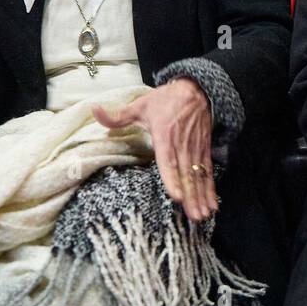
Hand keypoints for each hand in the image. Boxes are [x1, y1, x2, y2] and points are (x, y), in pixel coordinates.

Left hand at [94, 78, 214, 222]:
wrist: (196, 89)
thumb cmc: (166, 99)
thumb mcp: (141, 104)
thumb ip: (118, 115)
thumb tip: (94, 111)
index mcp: (165, 136)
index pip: (168, 160)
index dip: (172, 178)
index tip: (176, 196)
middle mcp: (181, 145)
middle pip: (186, 174)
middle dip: (190, 196)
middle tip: (193, 216)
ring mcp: (194, 149)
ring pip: (198, 176)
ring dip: (201, 197)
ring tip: (202, 215)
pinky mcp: (204, 151)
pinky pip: (207, 172)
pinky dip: (210, 189)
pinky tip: (212, 205)